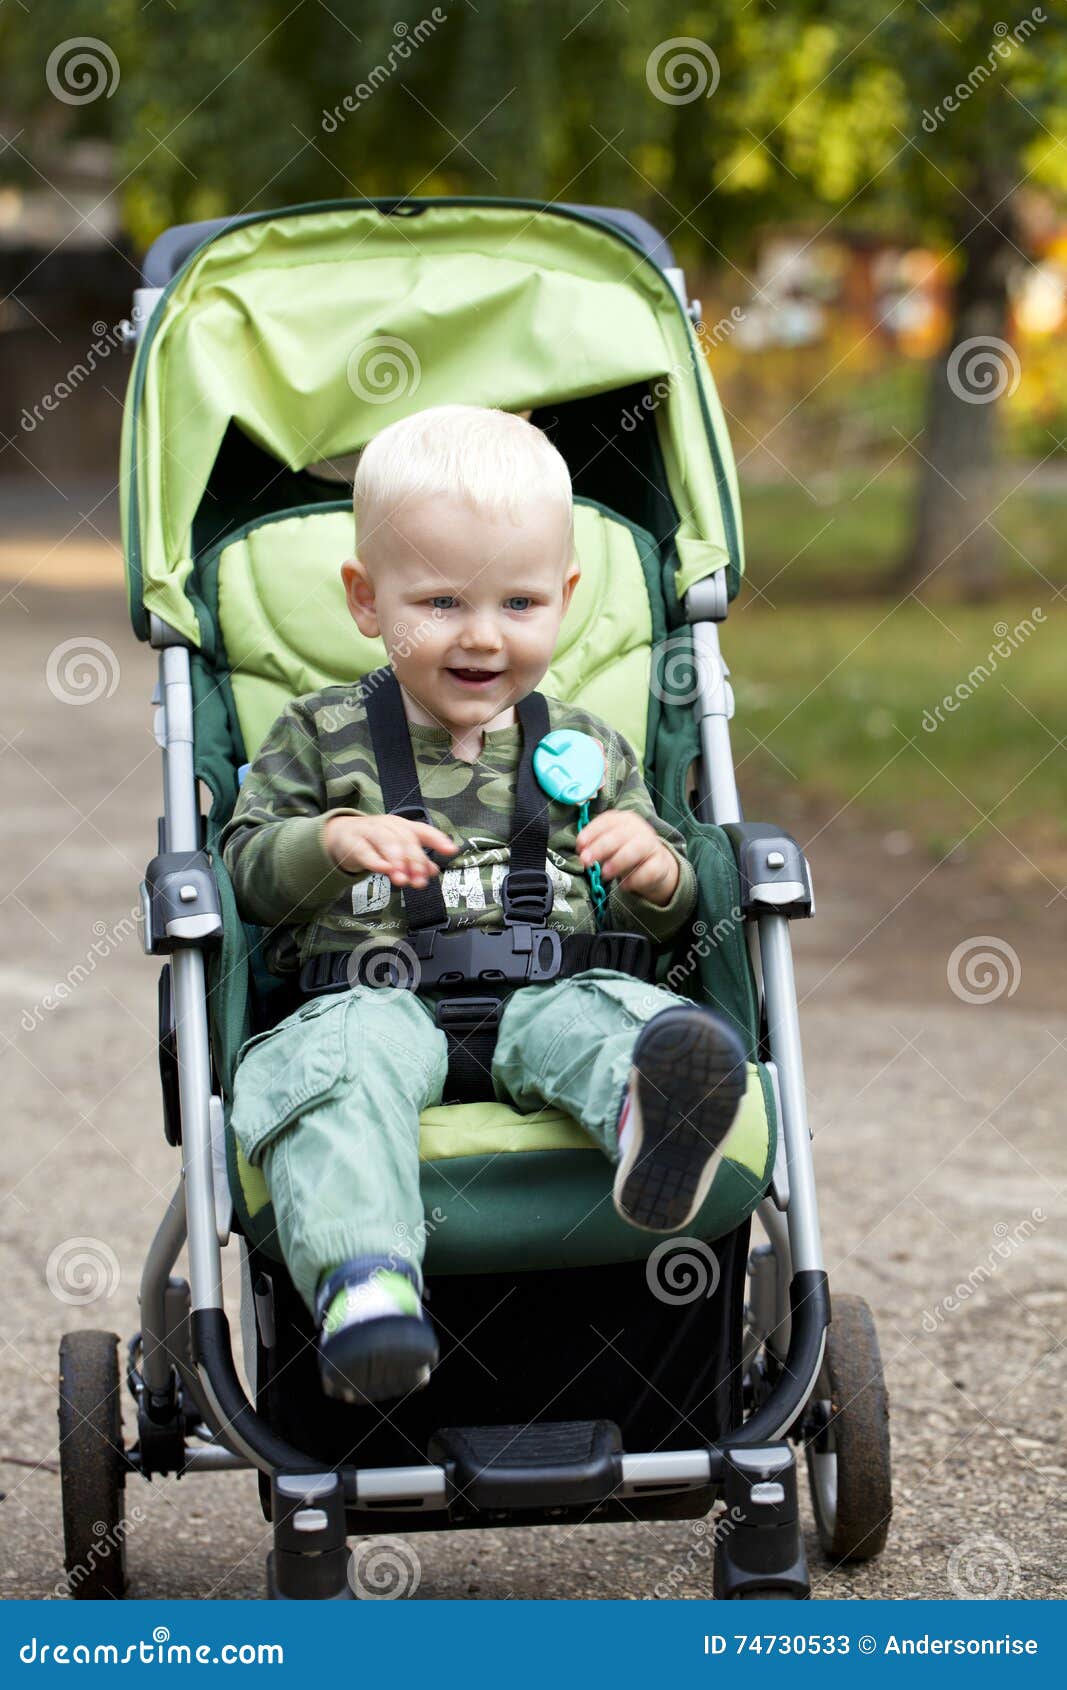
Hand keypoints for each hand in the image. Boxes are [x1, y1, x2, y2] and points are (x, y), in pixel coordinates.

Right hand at [323, 814, 457, 888]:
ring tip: (403, 878)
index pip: (424, 831)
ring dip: (397, 860)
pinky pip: (365, 852)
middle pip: (406, 840)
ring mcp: (370, 832)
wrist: (341, 836)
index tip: (451, 850)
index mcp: (403, 826)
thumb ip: (416, 860)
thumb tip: (433, 871)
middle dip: (415, 860)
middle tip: (420, 880)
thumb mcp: (397, 849)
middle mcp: (389, 826)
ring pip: (387, 843)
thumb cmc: (375, 842)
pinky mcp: (353, 843)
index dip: (438, 840)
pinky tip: (384, 870)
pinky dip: (375, 861)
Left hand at [576, 809, 679, 906]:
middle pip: (619, 835)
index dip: (591, 832)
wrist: (655, 865)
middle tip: (586, 861)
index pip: (607, 821)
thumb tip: (581, 851)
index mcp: (624, 819)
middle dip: (599, 848)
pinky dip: (635, 879)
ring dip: (617, 862)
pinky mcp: (660, 864)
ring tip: (604, 874)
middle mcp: (639, 829)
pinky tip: (625, 885)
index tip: (579, 846)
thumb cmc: (625, 852)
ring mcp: (651, 845)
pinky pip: (648, 870)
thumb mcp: (610, 845)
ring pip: (635, 850)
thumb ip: (594, 845)